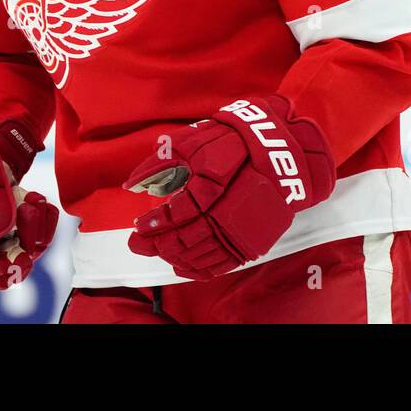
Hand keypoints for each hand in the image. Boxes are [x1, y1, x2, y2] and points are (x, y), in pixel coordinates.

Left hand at [123, 95, 335, 279]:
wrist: (279, 154)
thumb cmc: (232, 142)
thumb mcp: (193, 141)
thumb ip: (161, 163)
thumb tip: (131, 183)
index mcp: (213, 187)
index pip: (177, 214)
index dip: (154, 223)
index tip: (138, 225)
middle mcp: (228, 212)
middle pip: (186, 239)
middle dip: (157, 244)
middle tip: (138, 243)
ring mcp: (241, 230)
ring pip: (201, 255)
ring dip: (174, 256)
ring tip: (157, 250)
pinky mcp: (251, 241)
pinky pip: (221, 264)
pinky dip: (198, 269)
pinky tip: (181, 265)